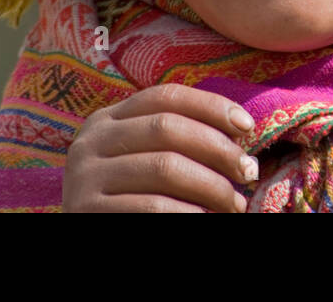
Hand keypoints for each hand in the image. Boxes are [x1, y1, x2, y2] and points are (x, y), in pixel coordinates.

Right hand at [62, 84, 257, 211]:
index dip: (210, 105)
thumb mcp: (145, 161)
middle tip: (248, 172)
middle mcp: (91, 141)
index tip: (247, 126)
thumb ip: (178, 142)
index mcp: (108, 120)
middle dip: (218, 148)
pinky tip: (205, 218)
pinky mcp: (85, 209)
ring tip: (235, 204)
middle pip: (167, 128)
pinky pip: (151, 206)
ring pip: (163, 167)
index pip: (165, 97)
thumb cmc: (131, 200)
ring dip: (211, 186)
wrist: (88, 237)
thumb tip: (239, 131)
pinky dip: (187, 212)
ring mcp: (84, 176)